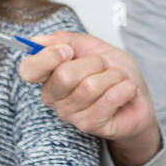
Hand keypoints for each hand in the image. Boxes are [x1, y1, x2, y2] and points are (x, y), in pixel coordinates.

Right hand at [17, 31, 157, 144]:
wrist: (137, 96)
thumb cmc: (113, 72)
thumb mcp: (91, 46)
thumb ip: (65, 40)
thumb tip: (38, 41)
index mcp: (49, 76)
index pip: (28, 69)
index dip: (49, 57)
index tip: (68, 51)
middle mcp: (54, 97)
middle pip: (65, 75)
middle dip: (95, 63)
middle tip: (104, 67)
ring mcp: (70, 114)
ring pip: (90, 86)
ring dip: (113, 76)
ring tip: (116, 80)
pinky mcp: (90, 125)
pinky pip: (109, 99)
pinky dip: (124, 88)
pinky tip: (124, 92)